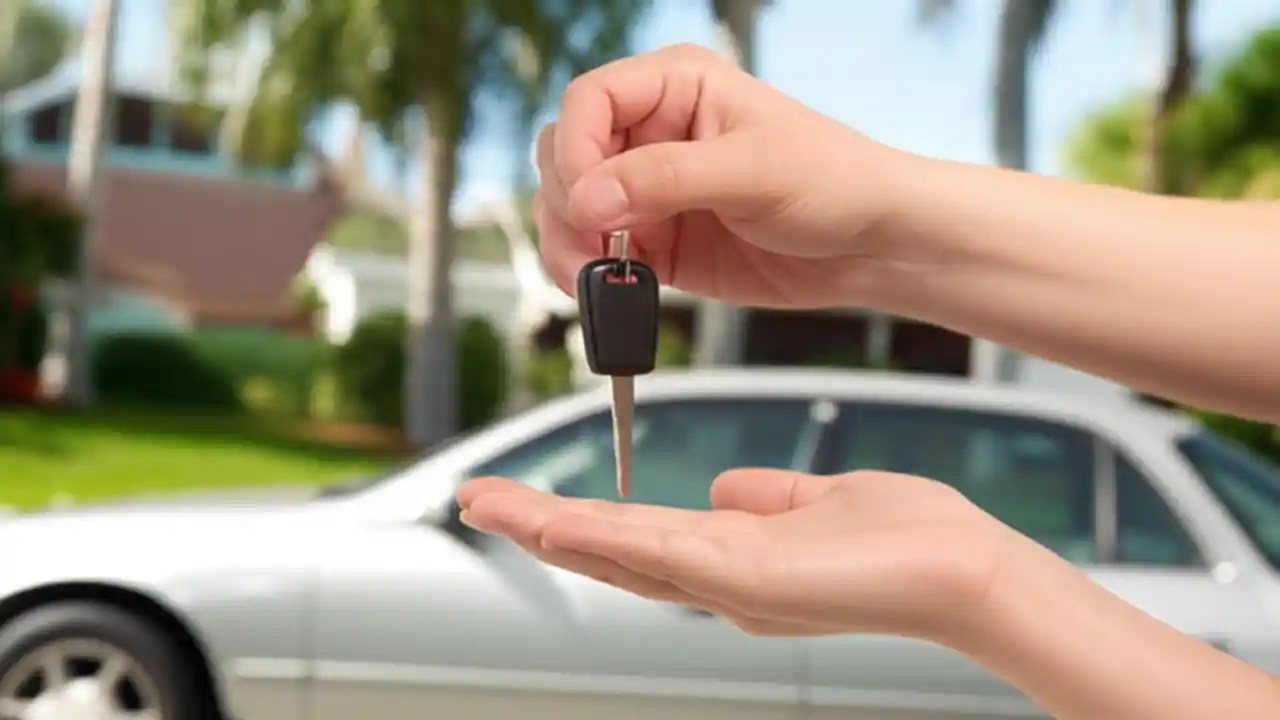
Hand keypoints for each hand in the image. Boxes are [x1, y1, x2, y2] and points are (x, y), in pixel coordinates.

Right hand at [457, 468, 1013, 642]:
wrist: (962, 569)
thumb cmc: (907, 538)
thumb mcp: (818, 503)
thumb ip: (767, 499)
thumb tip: (727, 487)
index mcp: (733, 559)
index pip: (636, 536)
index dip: (576, 519)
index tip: (528, 499)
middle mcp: (717, 581)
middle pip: (607, 552)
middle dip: (537, 527)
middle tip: (478, 500)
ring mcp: (723, 584)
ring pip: (614, 555)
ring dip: (544, 530)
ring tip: (487, 505)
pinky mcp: (741, 578)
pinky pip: (653, 555)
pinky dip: (596, 539)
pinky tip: (551, 523)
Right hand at [535, 43, 913, 308]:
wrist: (871, 246)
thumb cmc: (834, 181)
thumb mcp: (751, 171)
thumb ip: (664, 180)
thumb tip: (589, 196)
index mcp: (677, 86)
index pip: (590, 101)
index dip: (576, 149)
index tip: (590, 199)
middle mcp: (653, 132)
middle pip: (566, 155)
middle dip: (568, 201)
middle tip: (594, 243)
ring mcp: (650, 189)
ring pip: (570, 208)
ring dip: (569, 242)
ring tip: (598, 274)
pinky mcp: (657, 241)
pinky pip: (598, 253)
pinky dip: (590, 274)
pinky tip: (610, 288)